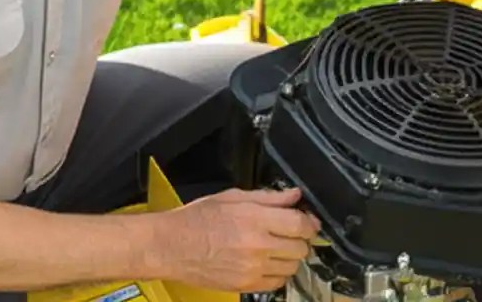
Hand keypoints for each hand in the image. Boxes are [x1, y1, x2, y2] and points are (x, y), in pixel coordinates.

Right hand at [159, 187, 320, 292]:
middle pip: (301, 247)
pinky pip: (278, 283)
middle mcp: (257, 246)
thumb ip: (267, 197)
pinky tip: (267, 263)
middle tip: (289, 232)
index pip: (300, 224)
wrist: (171, 246)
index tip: (307, 221)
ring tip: (276, 248)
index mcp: (254, 219)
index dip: (309, 222)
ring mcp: (253, 269)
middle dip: (300, 239)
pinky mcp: (246, 286)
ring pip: (293, 267)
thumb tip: (294, 196)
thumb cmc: (197, 219)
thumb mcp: (231, 198)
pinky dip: (278, 273)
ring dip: (290, 257)